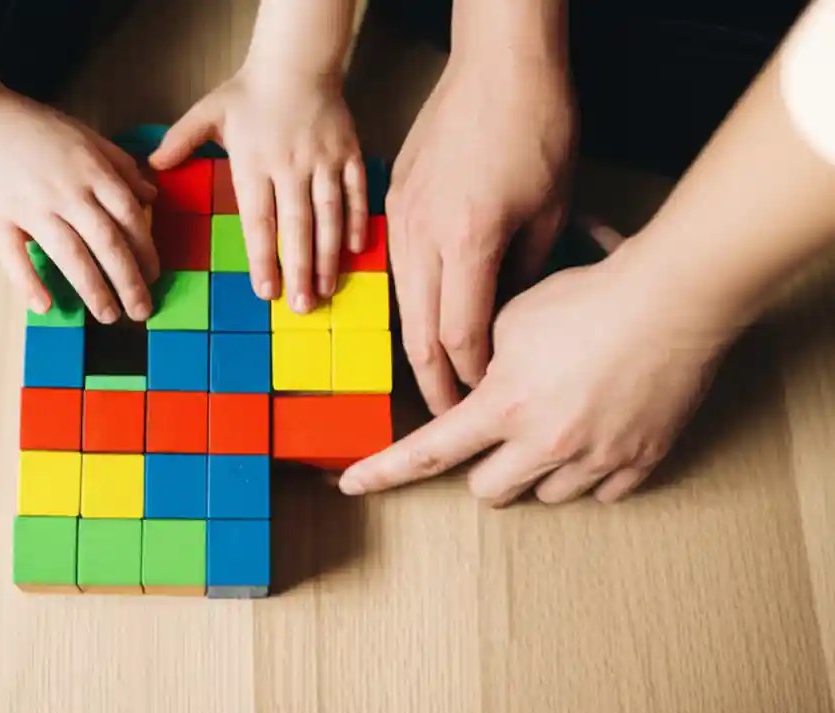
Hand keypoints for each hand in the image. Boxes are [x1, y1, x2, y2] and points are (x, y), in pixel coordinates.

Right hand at [0, 91, 158, 322]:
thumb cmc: (34, 128)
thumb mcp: (86, 136)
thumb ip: (120, 166)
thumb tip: (151, 197)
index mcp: (91, 170)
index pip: (129, 216)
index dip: (146, 250)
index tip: (154, 276)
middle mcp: (67, 191)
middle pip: (106, 242)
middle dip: (128, 281)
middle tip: (141, 312)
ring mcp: (31, 207)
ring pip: (70, 254)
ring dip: (92, 289)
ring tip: (108, 316)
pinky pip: (14, 257)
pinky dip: (29, 283)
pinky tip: (45, 307)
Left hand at [150, 67, 365, 310]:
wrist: (297, 60)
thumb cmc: (249, 92)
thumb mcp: (208, 112)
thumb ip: (180, 140)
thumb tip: (150, 167)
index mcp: (254, 163)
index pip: (259, 221)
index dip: (263, 259)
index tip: (265, 292)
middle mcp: (290, 166)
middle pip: (297, 227)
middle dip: (299, 270)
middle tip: (301, 306)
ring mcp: (323, 160)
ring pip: (329, 215)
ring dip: (328, 256)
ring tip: (326, 289)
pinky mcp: (348, 153)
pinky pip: (355, 192)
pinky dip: (355, 221)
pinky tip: (354, 250)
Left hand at [339, 233, 738, 504]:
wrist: (672, 300)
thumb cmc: (588, 297)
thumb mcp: (513, 317)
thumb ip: (483, 358)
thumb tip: (477, 380)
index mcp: (503, 406)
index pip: (428, 452)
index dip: (384, 471)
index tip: (351, 484)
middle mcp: (545, 444)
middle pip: (488, 491)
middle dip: (485, 468)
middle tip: (501, 433)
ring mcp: (595, 459)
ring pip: (545, 496)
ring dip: (538, 471)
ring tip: (559, 423)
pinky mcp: (640, 462)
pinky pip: (601, 493)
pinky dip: (591, 471)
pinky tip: (598, 432)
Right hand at [388, 52, 574, 412]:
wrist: (499, 64)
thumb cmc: (538, 128)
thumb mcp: (552, 211)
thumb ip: (525, 274)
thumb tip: (509, 321)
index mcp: (468, 240)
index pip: (460, 335)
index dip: (472, 378)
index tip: (486, 400)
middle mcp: (423, 235)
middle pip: (418, 333)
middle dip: (435, 381)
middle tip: (450, 414)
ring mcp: (401, 218)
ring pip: (400, 305)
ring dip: (419, 346)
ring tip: (441, 376)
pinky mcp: (394, 202)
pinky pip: (396, 270)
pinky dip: (412, 305)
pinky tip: (430, 319)